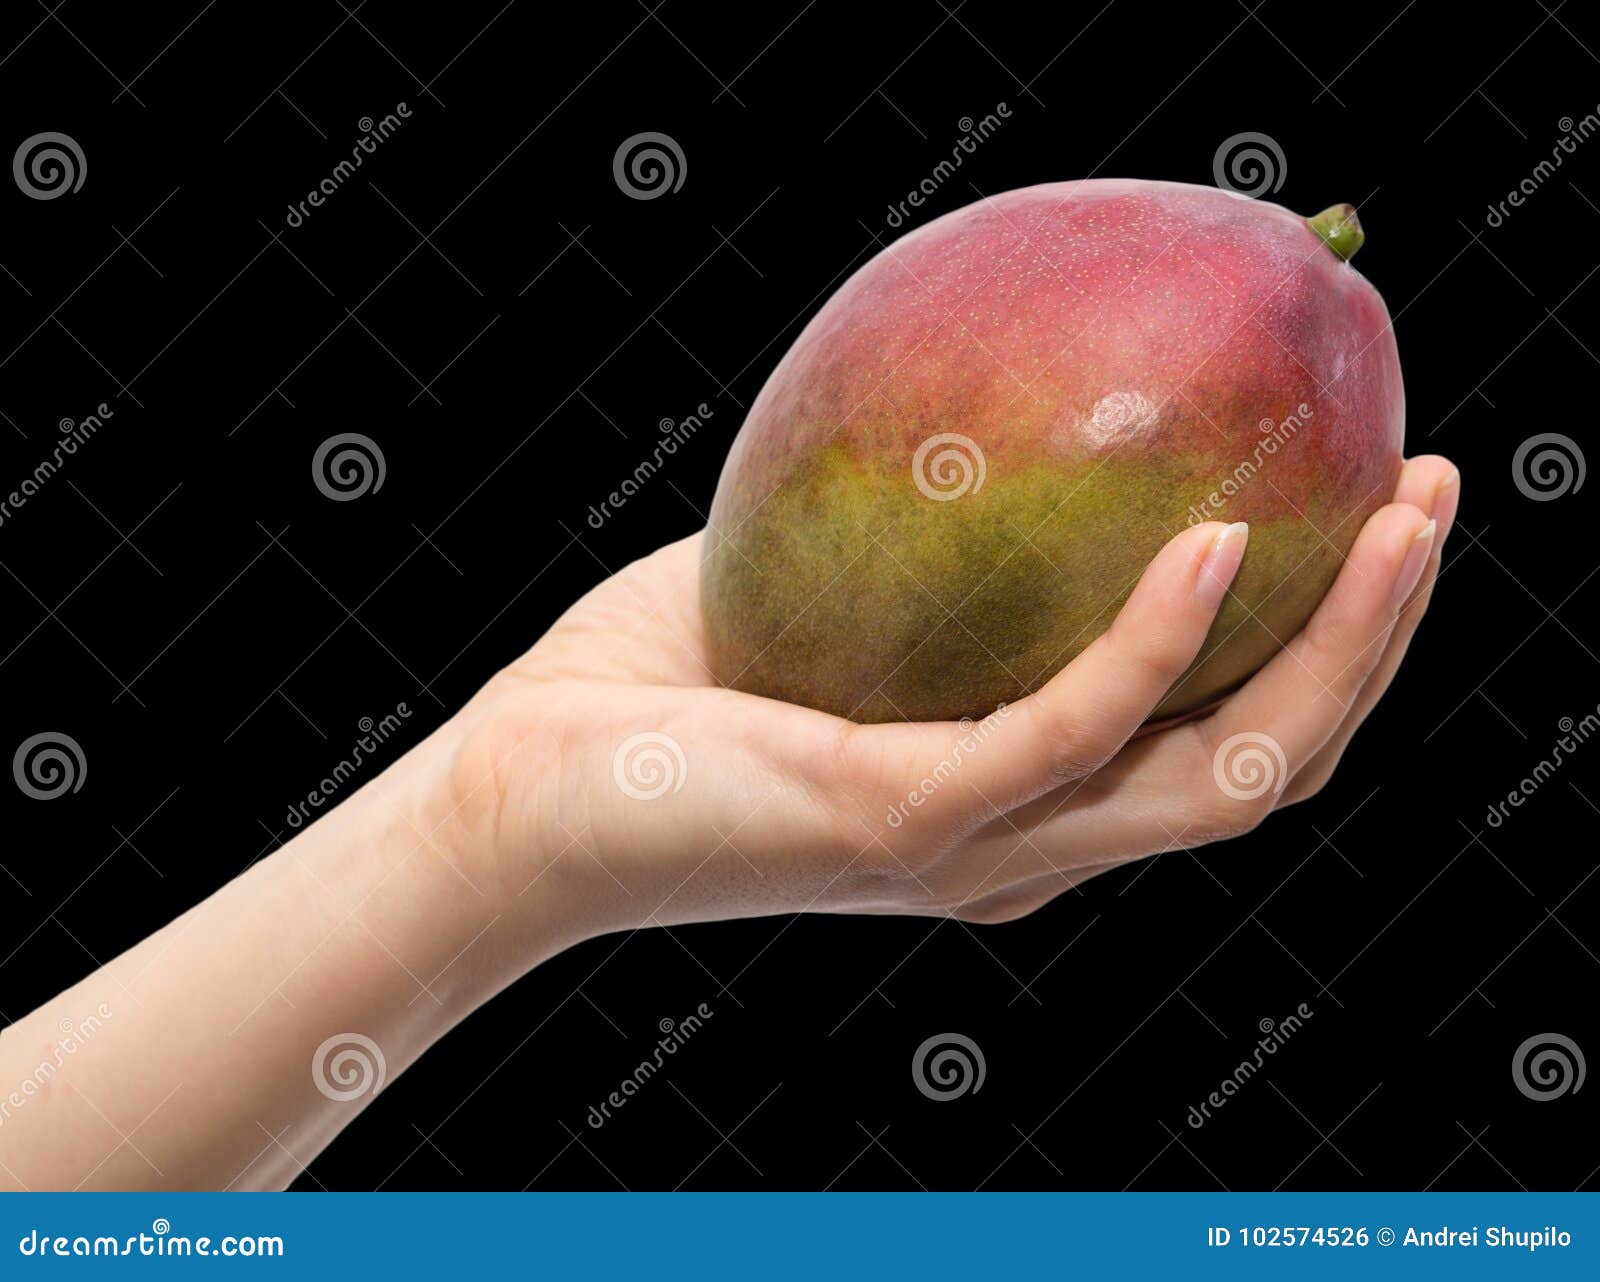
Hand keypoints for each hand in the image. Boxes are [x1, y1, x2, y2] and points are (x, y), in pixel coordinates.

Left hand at [441, 455, 1458, 936]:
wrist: (518, 801)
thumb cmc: (657, 694)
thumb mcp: (826, 598)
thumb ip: (925, 547)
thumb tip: (986, 412)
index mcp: (1020, 801)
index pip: (1216, 741)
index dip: (1324, 645)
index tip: (1376, 510)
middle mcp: (1028, 845)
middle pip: (1262, 766)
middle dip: (1373, 643)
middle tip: (1431, 497)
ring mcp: (978, 850)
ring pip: (1214, 779)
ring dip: (1330, 651)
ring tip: (1397, 515)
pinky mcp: (906, 825)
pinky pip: (1067, 737)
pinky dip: (1151, 646)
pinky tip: (1206, 542)